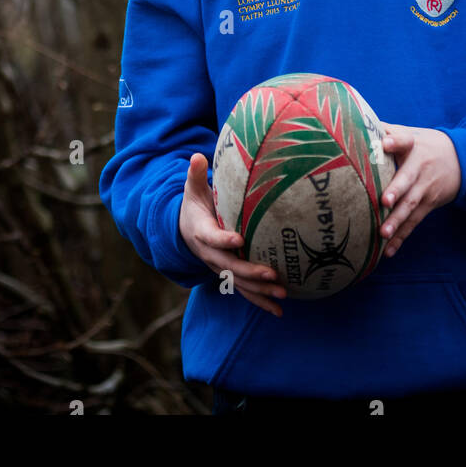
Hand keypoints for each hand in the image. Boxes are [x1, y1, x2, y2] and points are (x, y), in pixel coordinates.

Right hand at [178, 153, 286, 315]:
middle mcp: (210, 254)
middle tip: (272, 274)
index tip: (239, 239)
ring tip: (282, 295)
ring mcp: (219, 267)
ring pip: (239, 283)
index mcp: (201, 232)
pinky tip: (278, 311)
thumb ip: (196, 174)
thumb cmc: (194, 204)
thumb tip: (197, 156)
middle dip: (250, 272)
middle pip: (229, 267)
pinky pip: (245, 291)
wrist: (184, 229)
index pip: (212, 238)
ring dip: (260, 291)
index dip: (224, 240)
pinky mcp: (229, 274)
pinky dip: (260, 301)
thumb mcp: (192, 188)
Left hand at [377, 123, 461, 256]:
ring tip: (383, 233)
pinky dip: (402, 237)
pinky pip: (414, 222)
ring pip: (411, 205)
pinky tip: (388, 251)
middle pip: (408, 179)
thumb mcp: (409, 132)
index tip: (385, 142)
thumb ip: (384, 129)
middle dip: (397, 190)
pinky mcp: (428, 205)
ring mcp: (425, 188)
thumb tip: (353, 122)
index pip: (405, 140)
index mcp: (413, 146)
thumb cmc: (423, 144)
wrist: (461, 159)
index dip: (396, 142)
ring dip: (397, 221)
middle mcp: (420, 168)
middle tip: (384, 201)